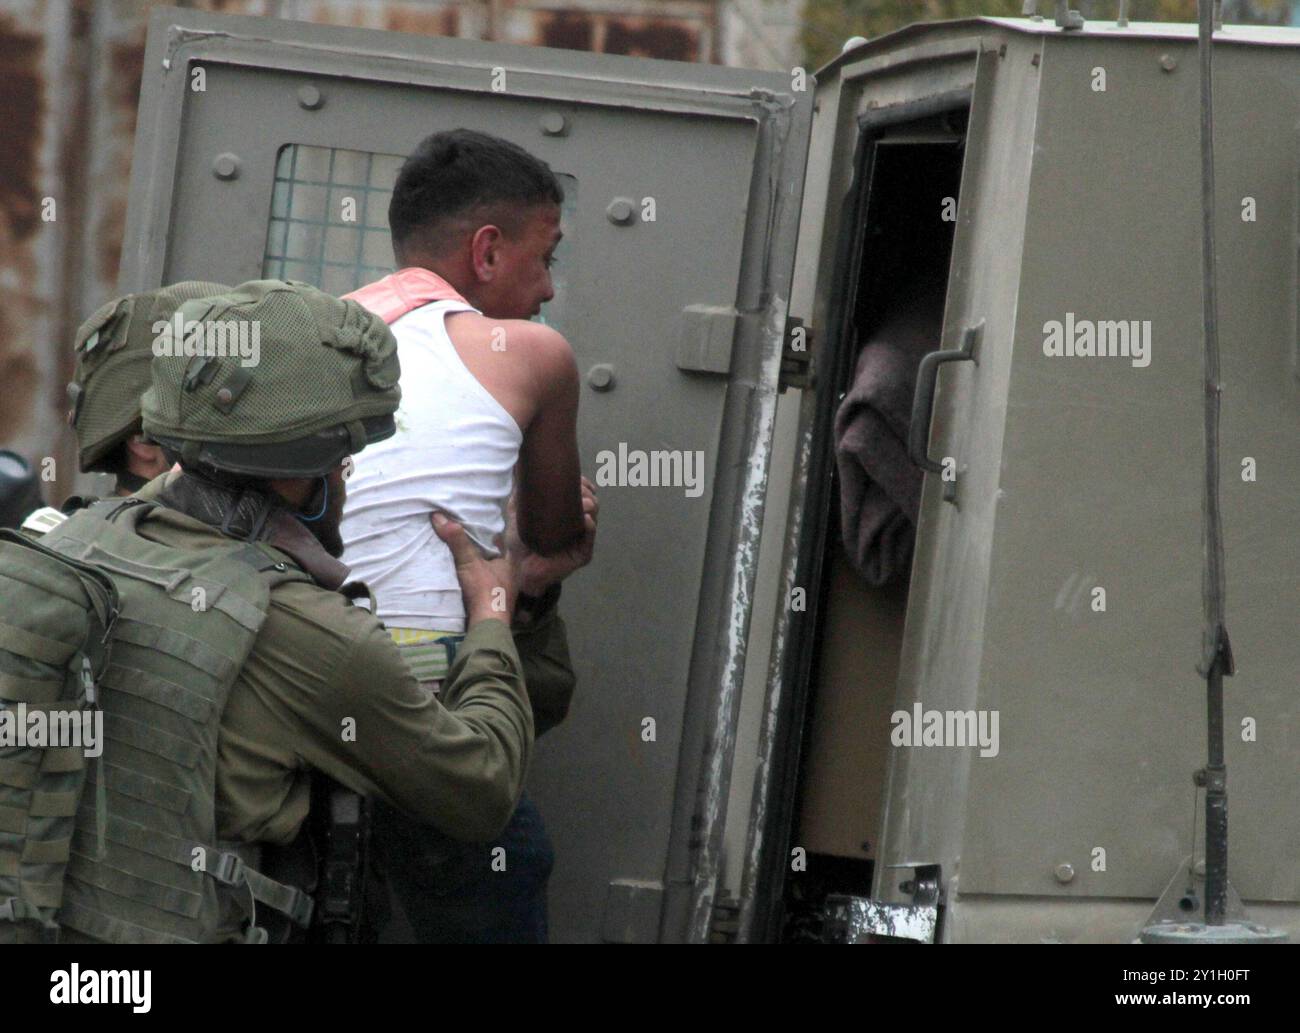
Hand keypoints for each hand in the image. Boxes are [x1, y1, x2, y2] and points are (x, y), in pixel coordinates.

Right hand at [432, 511, 519, 624]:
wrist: (488, 623)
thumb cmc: (484, 589)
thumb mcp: (469, 562)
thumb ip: (457, 540)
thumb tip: (439, 516)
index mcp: (511, 562)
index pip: (503, 543)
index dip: (493, 536)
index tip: (481, 529)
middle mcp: (512, 575)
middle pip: (497, 558)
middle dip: (486, 552)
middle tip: (472, 541)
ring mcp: (506, 590)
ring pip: (493, 573)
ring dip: (483, 568)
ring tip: (469, 558)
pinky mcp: (497, 603)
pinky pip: (487, 586)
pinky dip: (480, 582)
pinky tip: (470, 581)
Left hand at [508, 475, 597, 597]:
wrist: (519, 567)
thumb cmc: (520, 540)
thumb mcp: (518, 512)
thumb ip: (520, 494)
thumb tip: (518, 470)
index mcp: (567, 512)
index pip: (582, 492)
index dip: (582, 482)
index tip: (574, 475)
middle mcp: (578, 523)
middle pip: (592, 501)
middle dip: (587, 491)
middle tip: (578, 487)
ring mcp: (582, 538)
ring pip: (593, 516)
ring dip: (590, 505)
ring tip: (582, 501)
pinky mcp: (582, 554)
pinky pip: (590, 538)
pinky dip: (590, 527)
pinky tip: (586, 519)